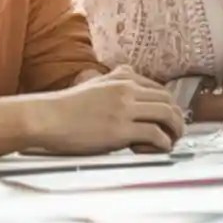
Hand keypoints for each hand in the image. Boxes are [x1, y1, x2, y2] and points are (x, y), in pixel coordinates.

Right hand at [28, 65, 184, 154]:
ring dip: (175, 131)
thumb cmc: (66, 106)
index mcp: (124, 78)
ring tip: (170, 142)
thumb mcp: (95, 83)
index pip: (161, 90)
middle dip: (177, 119)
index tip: (168, 121)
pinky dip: (162, 143)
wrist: (45, 118)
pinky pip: (155, 134)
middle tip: (175, 133)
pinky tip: (157, 150)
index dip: (169, 107)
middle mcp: (127, 90)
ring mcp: (124, 109)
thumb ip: (116, 79)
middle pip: (169, 102)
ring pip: (167, 116)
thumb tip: (129, 72)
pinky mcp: (119, 130)